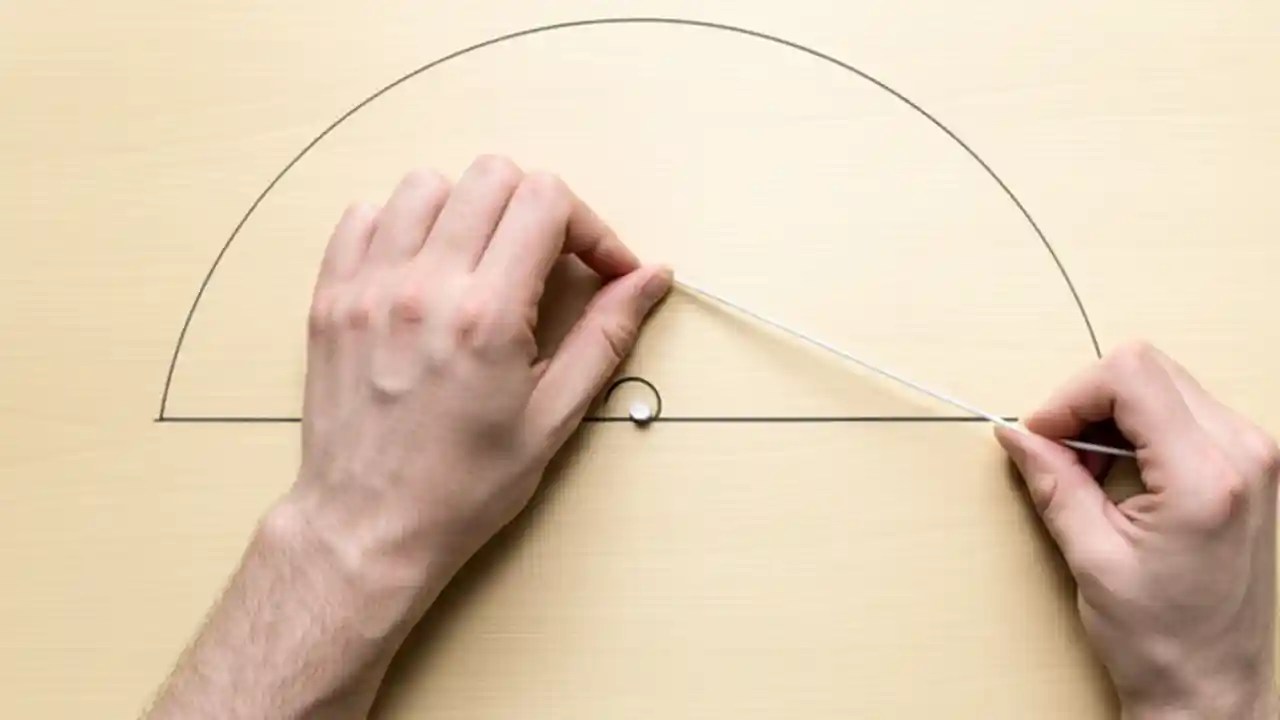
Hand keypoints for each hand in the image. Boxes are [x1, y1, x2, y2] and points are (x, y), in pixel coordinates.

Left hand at [284, 155, 670, 591]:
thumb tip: (651, 277)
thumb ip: (605, 336)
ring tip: (483, 262)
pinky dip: (404, 224)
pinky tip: (426, 269)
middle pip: (492, 175)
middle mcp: (423, 286)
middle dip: (536, 208)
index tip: (599, 268)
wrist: (368, 528)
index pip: (546, 200)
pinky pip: (364, 215)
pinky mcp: (331, 297)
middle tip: (546, 263)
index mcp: (487, 315)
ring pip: (426, 183)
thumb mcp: (553, 418)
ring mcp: (368, 286)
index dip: (589, 225)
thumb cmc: (465, 487)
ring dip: (468, 209)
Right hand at [996, 342, 1277, 718]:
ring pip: (1164, 382)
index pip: (1131, 376)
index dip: (1071, 395)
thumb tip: (1017, 434)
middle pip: (1147, 369)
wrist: (1210, 684)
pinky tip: (1118, 468)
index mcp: (1207, 477)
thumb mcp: (1090, 557)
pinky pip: (1183, 408)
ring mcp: (1254, 455)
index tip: (1042, 434)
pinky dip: (1138, 426)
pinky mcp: (1249, 463)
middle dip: (1088, 401)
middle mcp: (1244, 454)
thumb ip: (1052, 481)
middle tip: (1059, 452)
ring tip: (1088, 467)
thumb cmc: (1162, 638)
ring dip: (1112, 413)